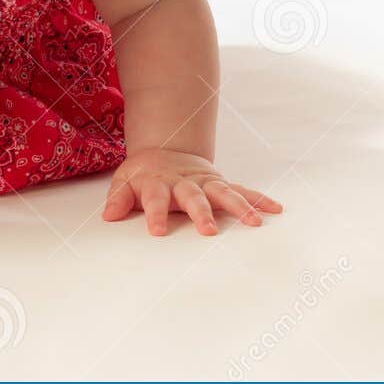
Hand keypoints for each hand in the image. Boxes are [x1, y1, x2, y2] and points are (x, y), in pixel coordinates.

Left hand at [102, 148, 282, 235]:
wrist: (164, 151)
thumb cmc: (143, 175)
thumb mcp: (124, 181)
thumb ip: (118, 198)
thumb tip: (108, 215)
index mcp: (158, 184)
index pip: (154, 200)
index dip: (155, 214)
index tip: (156, 231)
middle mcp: (184, 183)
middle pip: (193, 197)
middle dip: (202, 213)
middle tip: (209, 231)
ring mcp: (205, 182)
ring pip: (223, 193)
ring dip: (239, 207)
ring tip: (254, 222)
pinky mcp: (220, 183)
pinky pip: (242, 191)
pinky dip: (258, 199)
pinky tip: (275, 208)